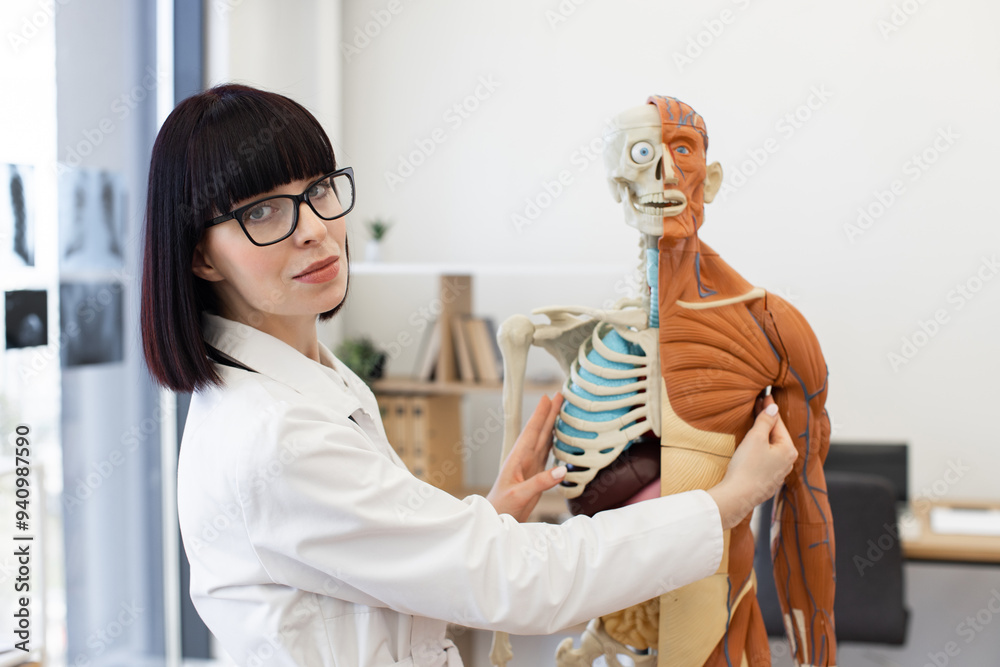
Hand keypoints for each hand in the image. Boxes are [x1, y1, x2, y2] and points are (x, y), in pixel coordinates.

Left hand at [487, 393, 566, 521]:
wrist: (498, 518)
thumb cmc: (503, 506)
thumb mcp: (520, 495)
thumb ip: (540, 482)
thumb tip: (562, 470)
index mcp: (518, 458)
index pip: (531, 432)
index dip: (539, 415)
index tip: (547, 397)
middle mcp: (525, 458)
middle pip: (540, 431)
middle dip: (549, 412)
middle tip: (560, 394)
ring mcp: (530, 465)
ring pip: (545, 439)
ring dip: (553, 424)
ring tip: (562, 409)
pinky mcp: (536, 473)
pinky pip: (548, 453)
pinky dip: (555, 442)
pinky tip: (561, 436)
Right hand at [707, 395, 796, 529]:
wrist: (737, 496)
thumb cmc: (747, 467)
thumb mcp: (756, 438)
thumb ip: (765, 421)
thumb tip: (774, 407)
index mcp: (788, 450)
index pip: (778, 423)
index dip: (769, 408)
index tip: (765, 396)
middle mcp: (787, 462)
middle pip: (776, 436)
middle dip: (767, 422)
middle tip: (758, 406)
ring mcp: (777, 474)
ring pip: (771, 449)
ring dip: (763, 437)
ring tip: (755, 425)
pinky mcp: (766, 482)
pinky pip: (765, 461)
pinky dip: (759, 451)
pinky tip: (751, 449)